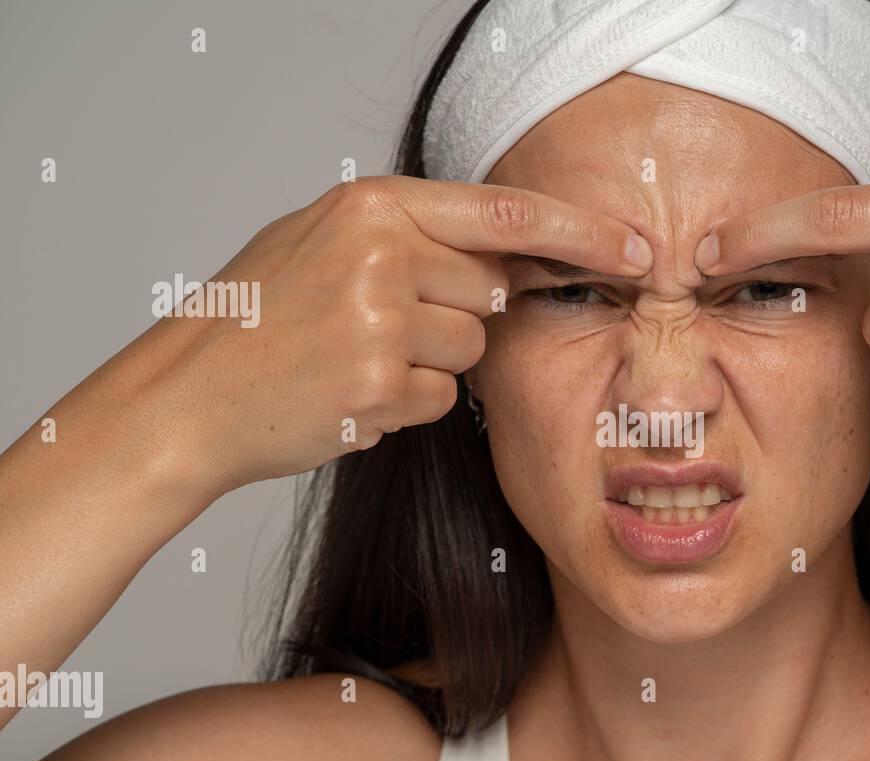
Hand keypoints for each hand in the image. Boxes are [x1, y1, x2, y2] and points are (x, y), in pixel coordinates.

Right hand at [137, 175, 653, 494]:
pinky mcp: (380, 385)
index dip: (581, 233)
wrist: (190, 394)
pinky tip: (348, 392)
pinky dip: (406, 403)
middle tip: (380, 324)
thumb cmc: (260, 318)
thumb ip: (415, 237)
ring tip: (353, 358)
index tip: (638, 249)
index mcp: (372, 206)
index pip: (507, 213)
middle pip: (489, 292)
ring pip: (469, 350)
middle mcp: (383, 254)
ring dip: (427, 363)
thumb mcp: (325, 241)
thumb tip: (515, 257)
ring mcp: (381, 321)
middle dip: (457, 314)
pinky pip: (441, 399)